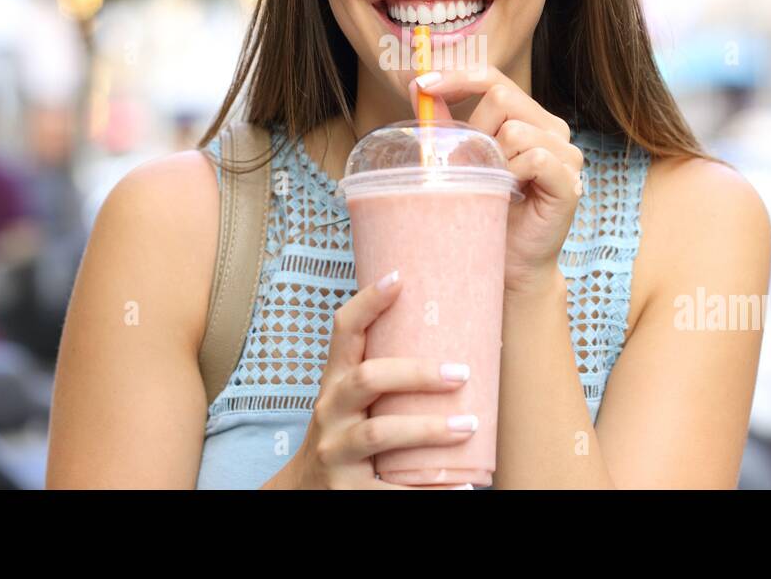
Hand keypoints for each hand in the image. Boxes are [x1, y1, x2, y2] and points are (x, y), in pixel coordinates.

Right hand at [286, 271, 480, 488]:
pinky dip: (428, 491)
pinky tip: (460, 488)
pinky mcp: (347, 492)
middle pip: (368, 378)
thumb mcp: (351, 403)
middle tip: (462, 373)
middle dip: (417, 373)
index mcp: (334, 383)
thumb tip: (464, 345)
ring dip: (428, 429)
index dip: (367, 303)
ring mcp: (335, 452)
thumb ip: (388, 377)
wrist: (303, 494)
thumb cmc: (345, 436)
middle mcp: (329, 412)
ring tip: (467, 426)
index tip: (399, 278)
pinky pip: (390, 491)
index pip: (343, 333)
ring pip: (379, 432)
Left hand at [408, 65, 582, 293]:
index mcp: (530, 118)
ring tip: (493, 185)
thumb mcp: (463, 161)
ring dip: (492, 158)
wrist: (509, 264)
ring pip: (515, 129)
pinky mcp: (570, 182)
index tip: (424, 84)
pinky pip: (534, 159)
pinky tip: (509, 192)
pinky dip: (513, 174)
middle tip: (469, 165)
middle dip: (474, 129)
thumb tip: (420, 88)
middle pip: (502, 97)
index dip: (459, 77)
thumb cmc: (488, 212)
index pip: (494, 79)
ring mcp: (567, 155)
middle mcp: (553, 129)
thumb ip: (447, 126)